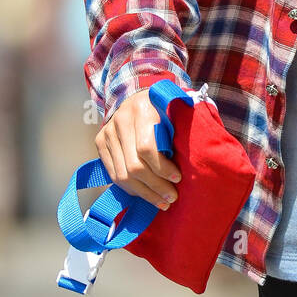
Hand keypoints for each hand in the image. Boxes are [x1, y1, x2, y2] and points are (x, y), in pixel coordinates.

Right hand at [95, 87, 181, 210]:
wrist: (136, 95)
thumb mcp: (175, 111)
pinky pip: (113, 174)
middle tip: (172, 198)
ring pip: (122, 174)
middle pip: (134, 165)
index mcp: (142, 109)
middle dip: (155, 186)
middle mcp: (121, 120)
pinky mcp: (100, 142)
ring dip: (144, 193)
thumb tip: (196, 158)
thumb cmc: (163, 107)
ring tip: (162, 202)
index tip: (178, 178)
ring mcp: (108, 132)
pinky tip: (146, 194)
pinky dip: (131, 189)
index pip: (147, 148)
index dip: (162, 168)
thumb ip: (183, 128)